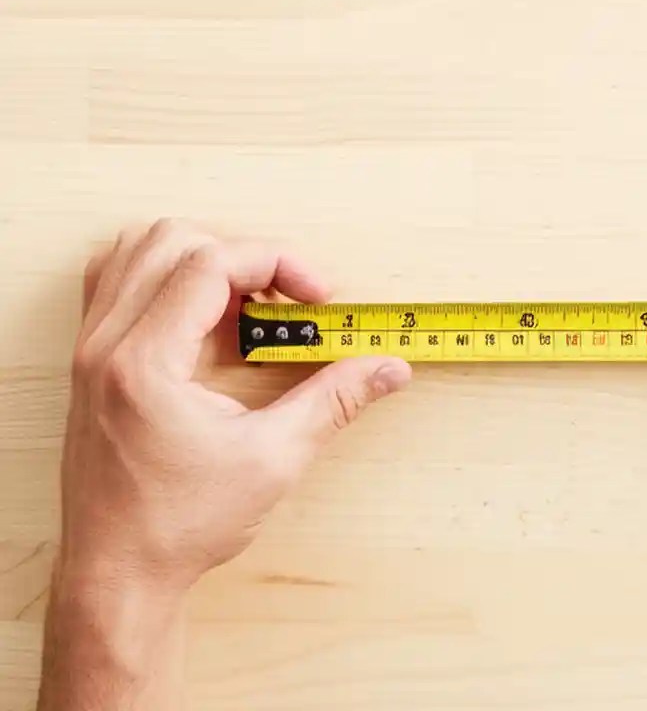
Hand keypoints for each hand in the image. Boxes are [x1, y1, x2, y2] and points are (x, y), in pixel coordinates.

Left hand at [40, 219, 410, 709]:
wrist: (119, 573)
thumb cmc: (180, 526)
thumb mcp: (274, 460)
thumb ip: (334, 400)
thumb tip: (388, 369)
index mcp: (144, 362)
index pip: (209, 264)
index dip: (276, 263)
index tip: (318, 295)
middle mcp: (105, 345)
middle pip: (171, 240)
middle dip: (244, 255)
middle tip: (290, 298)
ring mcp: (89, 351)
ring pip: (137, 252)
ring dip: (203, 259)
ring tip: (251, 304)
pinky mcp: (90, 364)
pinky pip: (116, 283)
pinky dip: (165, 278)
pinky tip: (206, 315)